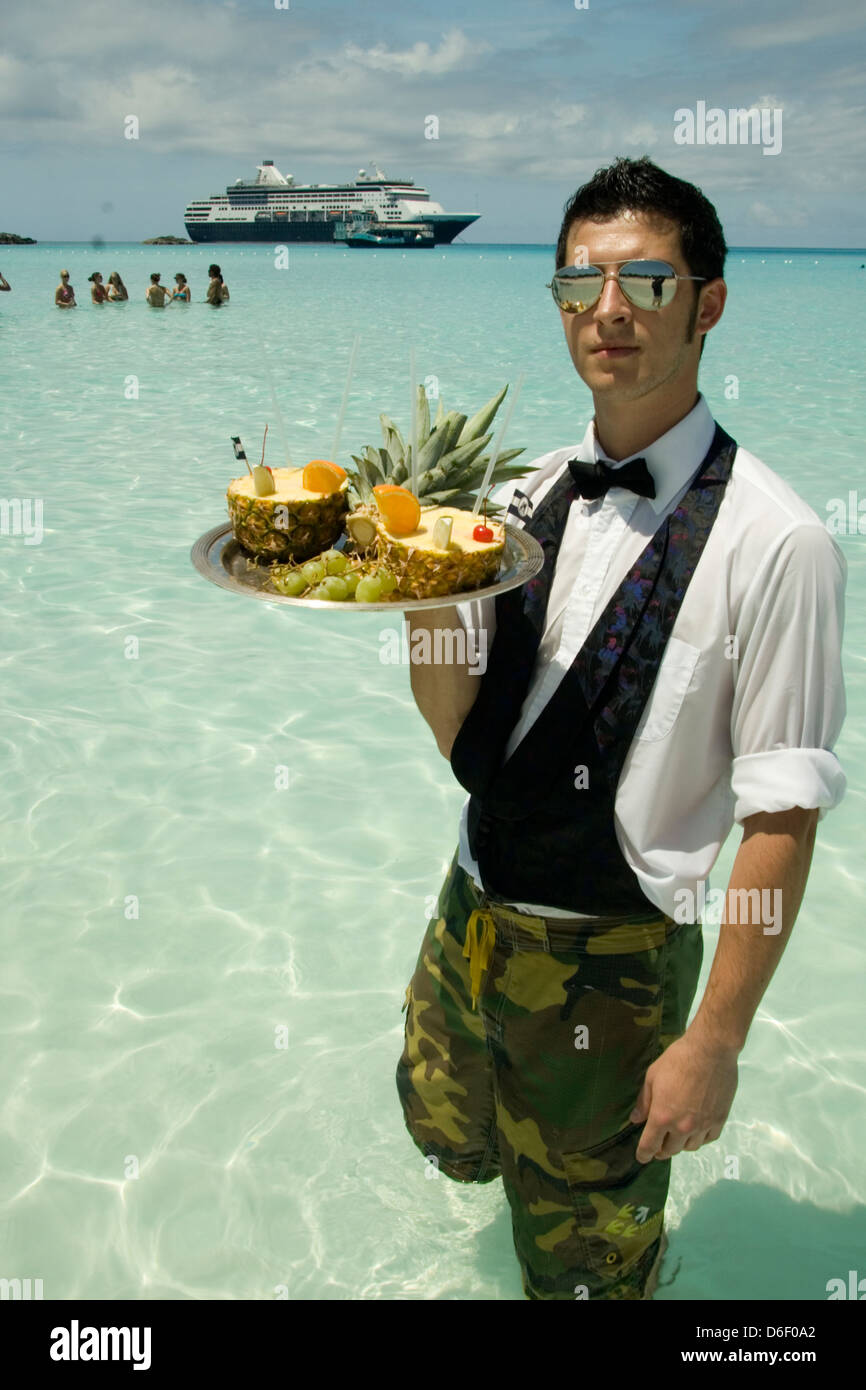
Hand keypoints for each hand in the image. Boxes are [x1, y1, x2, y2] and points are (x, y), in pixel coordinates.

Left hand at [629, 1029, 738, 1162]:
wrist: (710, 1051)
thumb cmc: (677, 1060)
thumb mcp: (652, 1077)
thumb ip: (644, 1102)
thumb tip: (635, 1120)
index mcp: (662, 1117)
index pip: (650, 1145)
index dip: (643, 1154)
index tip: (642, 1157)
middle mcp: (682, 1127)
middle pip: (670, 1150)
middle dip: (660, 1150)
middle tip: (658, 1146)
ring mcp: (702, 1125)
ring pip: (689, 1147)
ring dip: (680, 1145)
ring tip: (676, 1137)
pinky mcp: (719, 1120)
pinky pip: (707, 1140)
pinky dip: (700, 1139)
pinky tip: (696, 1132)